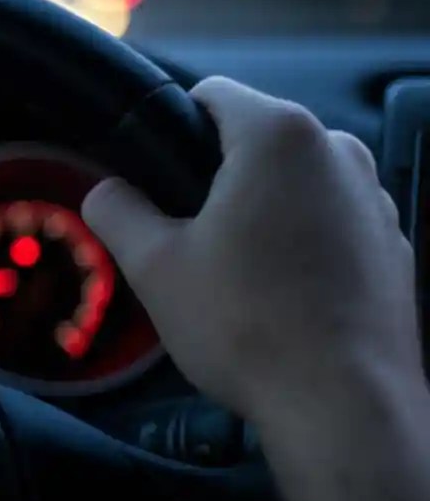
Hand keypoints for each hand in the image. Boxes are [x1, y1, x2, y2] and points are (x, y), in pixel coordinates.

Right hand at [82, 77, 421, 429]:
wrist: (343, 405)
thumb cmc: (245, 324)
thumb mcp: (153, 266)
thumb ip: (117, 212)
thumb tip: (104, 191)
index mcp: (279, 136)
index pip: (212, 95)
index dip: (172, 129)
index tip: (154, 180)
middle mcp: (340, 151)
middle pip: (256, 140)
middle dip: (218, 177)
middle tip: (187, 241)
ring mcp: (376, 199)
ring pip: (296, 183)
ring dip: (262, 211)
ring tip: (236, 276)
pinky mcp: (396, 246)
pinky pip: (331, 223)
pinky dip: (303, 243)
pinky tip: (282, 297)